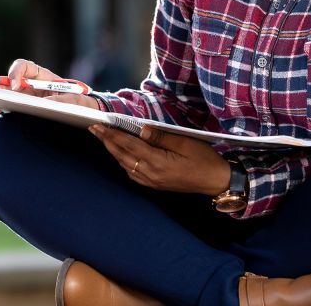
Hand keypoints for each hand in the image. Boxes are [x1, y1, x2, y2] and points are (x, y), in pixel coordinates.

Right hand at [0, 58, 89, 115]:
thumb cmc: (79, 102)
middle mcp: (31, 83)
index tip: (15, 87)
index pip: (24, 66)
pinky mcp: (23, 107)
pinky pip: (7, 106)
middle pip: (9, 81)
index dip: (16, 73)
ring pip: (5, 94)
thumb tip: (52, 104)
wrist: (80, 113)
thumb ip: (66, 101)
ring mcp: (25, 95)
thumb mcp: (76, 100)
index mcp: (42, 76)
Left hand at [89, 124, 230, 195]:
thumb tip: (141, 129)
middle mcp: (152, 174)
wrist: (216, 181)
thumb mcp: (185, 143)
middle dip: (107, 141)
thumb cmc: (204, 159)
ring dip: (113, 151)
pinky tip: (121, 155)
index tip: (99, 125)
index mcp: (159, 162)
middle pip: (123, 156)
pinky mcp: (156, 184)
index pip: (129, 145)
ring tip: (104, 138)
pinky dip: (123, 162)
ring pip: (126, 165)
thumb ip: (161, 137)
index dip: (112, 134)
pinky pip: (133, 173)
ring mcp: (153, 181)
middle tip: (94, 129)